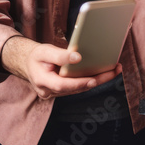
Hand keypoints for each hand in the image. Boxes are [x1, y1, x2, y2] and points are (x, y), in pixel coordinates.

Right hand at [0, 36, 120, 99]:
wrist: (30, 63)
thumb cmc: (37, 56)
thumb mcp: (44, 51)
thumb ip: (60, 55)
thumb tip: (77, 57)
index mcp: (42, 82)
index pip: (62, 85)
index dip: (78, 83)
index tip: (93, 80)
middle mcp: (50, 91)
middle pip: (76, 88)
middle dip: (97, 80)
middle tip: (114, 71)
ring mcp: (57, 93)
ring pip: (81, 88)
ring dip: (99, 79)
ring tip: (115, 69)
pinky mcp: (65, 90)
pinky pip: (80, 86)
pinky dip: (93, 79)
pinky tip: (106, 71)